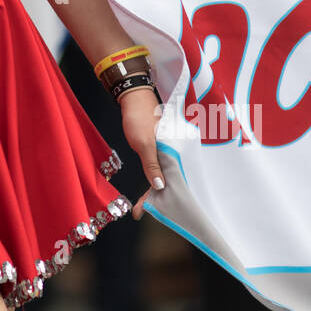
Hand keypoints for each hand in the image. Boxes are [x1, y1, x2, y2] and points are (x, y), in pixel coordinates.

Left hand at [116, 87, 164, 219]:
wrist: (134, 98)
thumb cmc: (139, 118)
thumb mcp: (143, 143)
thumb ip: (152, 165)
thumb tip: (160, 186)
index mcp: (176, 152)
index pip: (175, 179)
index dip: (164, 196)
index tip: (147, 211)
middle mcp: (177, 153)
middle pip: (173, 179)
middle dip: (161, 197)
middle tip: (140, 211)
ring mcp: (170, 151)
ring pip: (167, 174)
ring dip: (158, 189)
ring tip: (143, 205)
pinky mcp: (163, 150)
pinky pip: (162, 167)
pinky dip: (156, 177)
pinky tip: (152, 188)